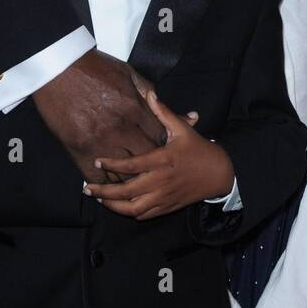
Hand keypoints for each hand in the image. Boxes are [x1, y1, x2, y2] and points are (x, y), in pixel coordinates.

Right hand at [32, 49, 165, 185]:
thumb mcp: (126, 72)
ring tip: (133, 178)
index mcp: (134, 109)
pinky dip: (104, 183)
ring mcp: (99, 143)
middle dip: (152, 163)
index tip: (163, 147)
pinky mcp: (79, 151)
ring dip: (129, 177)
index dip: (164, 144)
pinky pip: (97, 177)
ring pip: (124, 173)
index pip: (160, 137)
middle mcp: (120, 130)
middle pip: (146, 158)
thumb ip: (146, 90)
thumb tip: (161, 104)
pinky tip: (107, 184)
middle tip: (152, 166)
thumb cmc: (93, 67)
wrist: (58, 69)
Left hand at [84, 89, 234, 218]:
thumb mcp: (182, 128)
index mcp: (162, 160)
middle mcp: (160, 181)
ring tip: (99, 198)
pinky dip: (129, 212)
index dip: (112, 164)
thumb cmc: (198, 149)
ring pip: (132, 209)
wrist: (219, 173)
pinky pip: (144, 215)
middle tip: (87, 188)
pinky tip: (119, 206)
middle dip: (103, 191)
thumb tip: (149, 93)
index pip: (131, 165)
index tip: (97, 161)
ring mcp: (163, 197)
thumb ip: (163, 112)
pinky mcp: (167, 207)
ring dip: (113, 206)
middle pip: (125, 192)